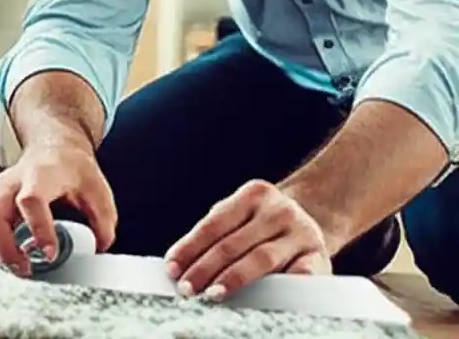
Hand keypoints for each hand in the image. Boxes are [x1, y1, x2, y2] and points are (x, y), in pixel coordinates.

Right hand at [0, 140, 116, 276]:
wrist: (53, 151)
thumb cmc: (73, 173)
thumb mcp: (98, 192)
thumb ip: (102, 225)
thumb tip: (95, 254)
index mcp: (39, 176)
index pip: (31, 200)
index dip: (39, 228)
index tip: (50, 253)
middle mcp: (7, 183)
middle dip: (4, 249)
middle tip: (24, 269)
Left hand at [165, 179, 332, 300]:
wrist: (318, 216)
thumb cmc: (262, 223)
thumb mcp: (239, 216)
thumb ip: (213, 235)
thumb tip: (178, 265)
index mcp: (253, 195)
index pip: (213, 224)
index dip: (190, 248)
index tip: (172, 270)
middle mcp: (279, 210)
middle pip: (234, 243)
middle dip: (206, 268)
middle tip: (187, 289)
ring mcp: (302, 233)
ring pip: (262, 259)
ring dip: (234, 278)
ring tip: (213, 293)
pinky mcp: (320, 257)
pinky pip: (300, 274)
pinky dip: (283, 284)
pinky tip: (267, 296)